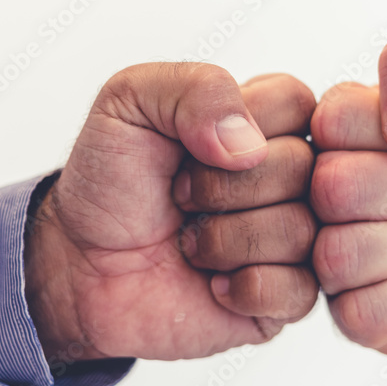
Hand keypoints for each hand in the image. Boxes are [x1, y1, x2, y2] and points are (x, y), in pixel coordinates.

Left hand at [24, 64, 318, 363]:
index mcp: (265, 122)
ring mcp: (296, 239)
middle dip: (221, 189)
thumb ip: (195, 88)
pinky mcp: (288, 297)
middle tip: (181, 199)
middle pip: (304, 169)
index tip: (189, 148)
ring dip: (224, 241)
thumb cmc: (112, 185)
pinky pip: (299, 289)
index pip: (296, 102)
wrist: (82, 267)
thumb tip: (250, 145)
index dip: (235, 127)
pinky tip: (213, 284)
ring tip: (191, 244)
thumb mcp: (129, 103)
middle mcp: (292, 178)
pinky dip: (244, 287)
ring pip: (301, 231)